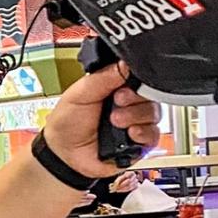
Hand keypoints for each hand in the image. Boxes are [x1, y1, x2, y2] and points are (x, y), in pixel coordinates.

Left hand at [41, 63, 161, 179]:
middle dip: (134, 99)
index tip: (121, 88)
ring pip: (153, 113)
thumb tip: (125, 63)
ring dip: (136, 116)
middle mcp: (128, 104)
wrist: (63, 154)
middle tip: (117, 102)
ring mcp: (135, 123)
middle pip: (149, 94)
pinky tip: (130, 134)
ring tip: (116, 121)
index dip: (135, 80)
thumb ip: (103, 77)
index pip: (138, 77)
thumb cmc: (68, 123)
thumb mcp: (80, 93)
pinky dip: (143, 133)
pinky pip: (153, 136)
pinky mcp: (139, 143)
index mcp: (116, 87)